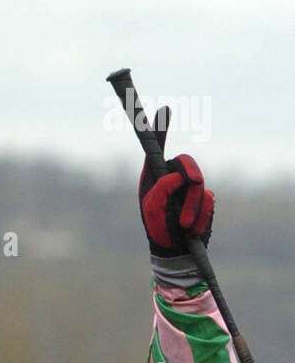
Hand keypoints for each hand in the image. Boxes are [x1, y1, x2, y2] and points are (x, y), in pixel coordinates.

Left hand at [139, 107, 213, 255]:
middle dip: (189, 175)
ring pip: (199, 183)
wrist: (176, 253)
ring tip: (184, 225)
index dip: (161, 128)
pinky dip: (201, 216)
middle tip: (192, 184)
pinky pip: (209, 198)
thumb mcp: (153, 209)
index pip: (156, 149)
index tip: (166, 109)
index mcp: (154, 177)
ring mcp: (189, 188)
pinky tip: (193, 229)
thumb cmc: (158, 229)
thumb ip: (162, 187)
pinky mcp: (204, 199)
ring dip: (192, 207)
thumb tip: (180, 176)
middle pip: (185, 161)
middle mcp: (172, 178)